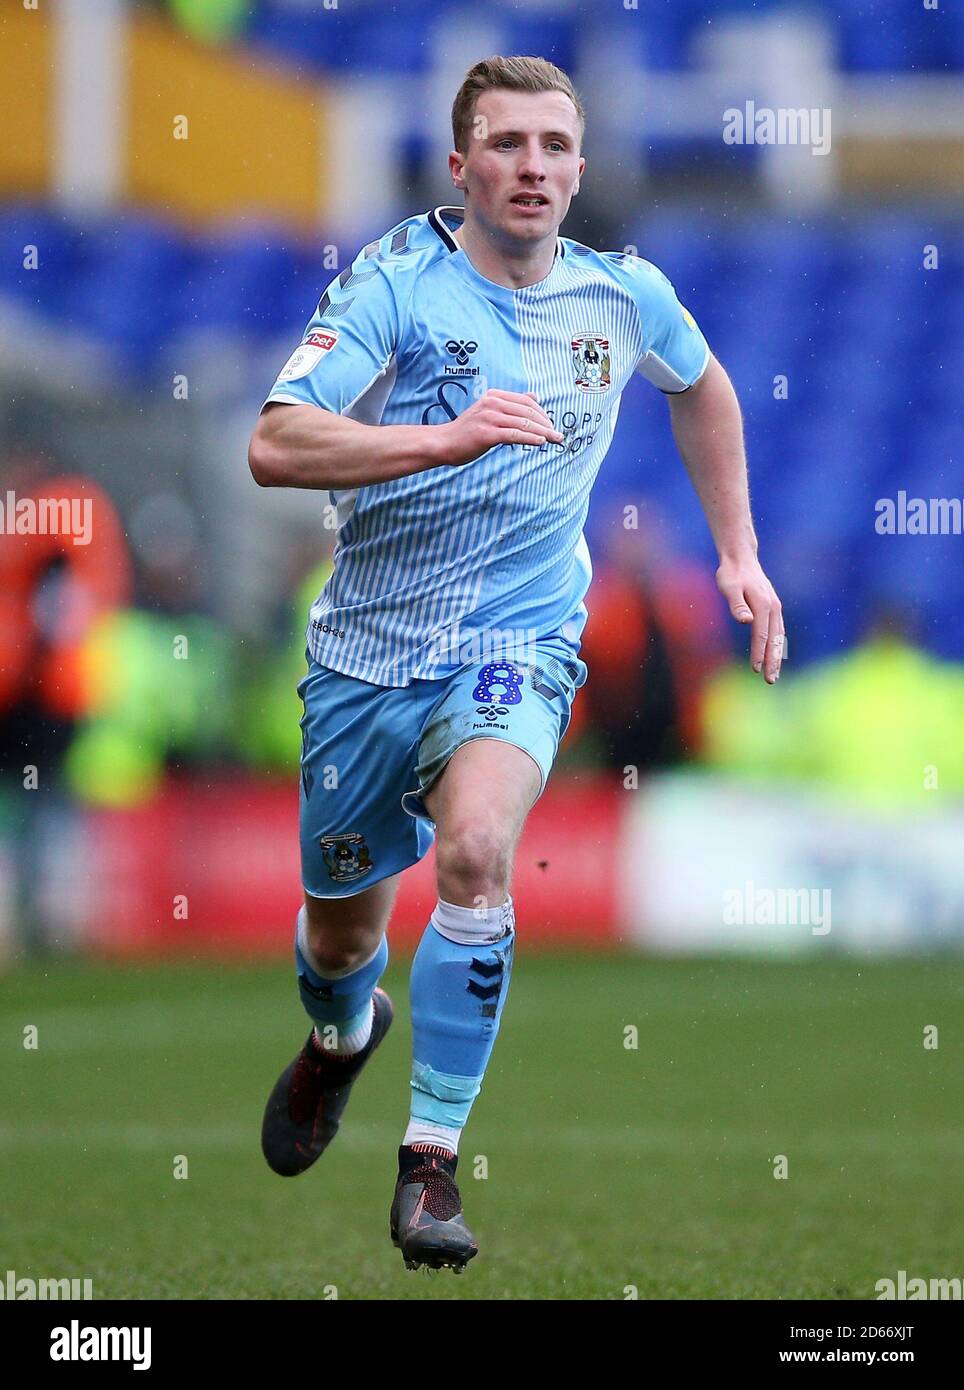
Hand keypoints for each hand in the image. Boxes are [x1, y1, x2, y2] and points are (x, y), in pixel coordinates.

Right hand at [436, 390, 563, 466]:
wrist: (444, 442)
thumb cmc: (467, 431)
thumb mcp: (489, 411)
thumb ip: (511, 404)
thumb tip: (535, 395)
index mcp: (494, 396)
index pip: (527, 402)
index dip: (543, 413)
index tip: (551, 426)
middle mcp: (492, 403)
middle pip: (528, 412)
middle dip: (546, 424)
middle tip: (558, 435)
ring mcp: (489, 417)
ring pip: (524, 424)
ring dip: (543, 433)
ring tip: (555, 440)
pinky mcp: (487, 433)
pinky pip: (515, 435)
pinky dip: (530, 438)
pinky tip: (541, 442)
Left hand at [716, 554, 784, 682]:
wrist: (741, 559)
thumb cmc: (731, 574)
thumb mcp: (729, 587)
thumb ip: (737, 604)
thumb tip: (746, 621)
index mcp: (763, 604)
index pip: (761, 634)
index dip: (758, 653)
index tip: (755, 670)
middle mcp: (773, 607)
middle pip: (774, 639)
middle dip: (773, 661)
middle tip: (770, 681)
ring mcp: (775, 608)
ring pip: (779, 637)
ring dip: (777, 657)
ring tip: (774, 675)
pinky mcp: (773, 609)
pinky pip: (777, 632)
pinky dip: (777, 646)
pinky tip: (774, 658)